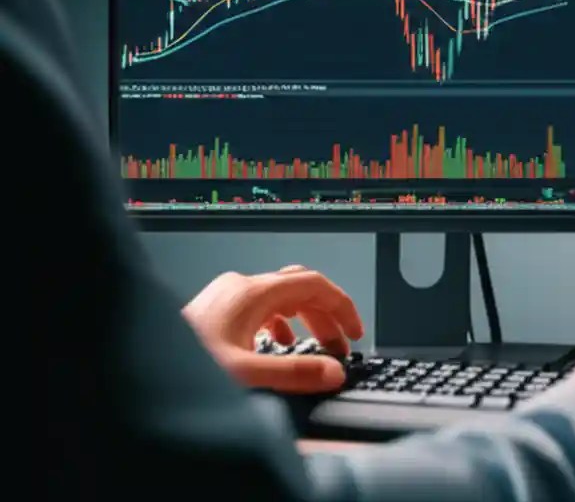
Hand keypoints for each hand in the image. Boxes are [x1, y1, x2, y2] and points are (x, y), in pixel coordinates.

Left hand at [182, 265, 364, 392]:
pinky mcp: (215, 310)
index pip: (314, 284)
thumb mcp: (246, 374)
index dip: (342, 305)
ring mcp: (224, 296)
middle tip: (339, 346)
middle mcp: (238, 287)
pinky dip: (280, 323)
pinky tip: (276, 345)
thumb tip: (332, 371)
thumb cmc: (180, 366)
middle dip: (325, 316)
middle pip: (299, 289)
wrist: (135, 370)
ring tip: (313, 348)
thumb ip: (295, 372)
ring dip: (304, 321)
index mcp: (251, 293)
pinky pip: (260, 307)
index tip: (355, 330)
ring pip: (280, 297)